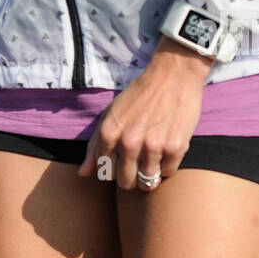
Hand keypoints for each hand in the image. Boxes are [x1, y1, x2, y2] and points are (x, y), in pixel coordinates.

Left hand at [77, 38, 212, 189]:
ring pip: (147, 182)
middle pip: (125, 182)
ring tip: (153, 157)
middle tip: (139, 162)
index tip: (122, 160)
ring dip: (150, 175)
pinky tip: (167, 147)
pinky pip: (168, 173)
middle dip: (131, 177)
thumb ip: (95, 145)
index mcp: (108, 133)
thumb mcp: (111, 114)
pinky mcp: (175, 148)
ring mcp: (152, 146)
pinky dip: (167, 165)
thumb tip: (82, 174)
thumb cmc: (140, 94)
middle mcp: (128, 142)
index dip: (114, 169)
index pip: (105, 172)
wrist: (173, 74)